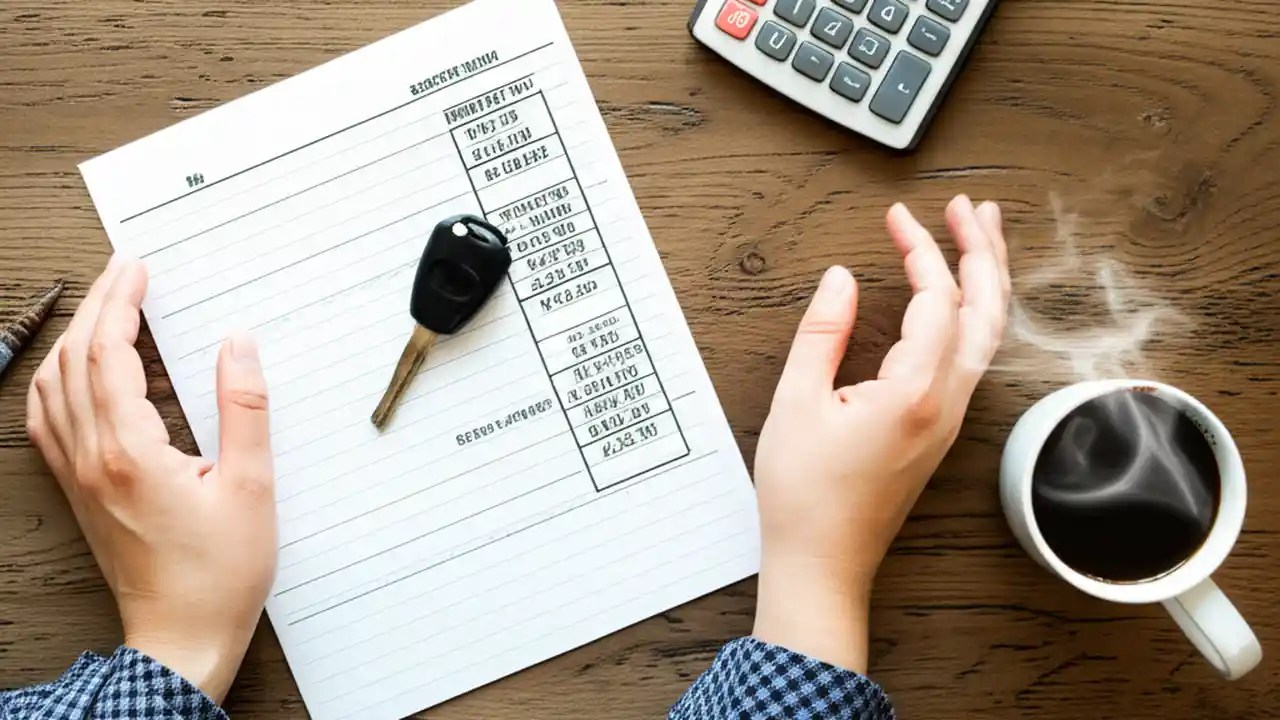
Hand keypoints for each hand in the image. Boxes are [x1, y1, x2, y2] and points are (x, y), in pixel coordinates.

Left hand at [25, 257, 276, 702]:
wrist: (182, 636)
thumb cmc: (220, 574)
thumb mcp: (252, 487)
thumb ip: (244, 410)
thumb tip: (238, 346)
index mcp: (131, 452)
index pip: (110, 355)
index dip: (122, 304)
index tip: (137, 270)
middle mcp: (92, 460)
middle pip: (74, 362)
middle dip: (96, 307)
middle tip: (123, 272)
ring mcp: (79, 477)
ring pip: (51, 389)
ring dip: (72, 340)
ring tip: (102, 309)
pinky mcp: (80, 493)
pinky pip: (47, 422)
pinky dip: (56, 382)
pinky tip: (74, 374)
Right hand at [751, 196, 1009, 672]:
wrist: (822, 562)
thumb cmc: (805, 496)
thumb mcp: (796, 403)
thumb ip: (822, 332)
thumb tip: (840, 279)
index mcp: (914, 393)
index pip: (938, 300)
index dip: (923, 251)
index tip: (899, 220)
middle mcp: (946, 404)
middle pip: (987, 312)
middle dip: (982, 252)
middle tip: (967, 208)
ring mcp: (949, 419)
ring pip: (989, 335)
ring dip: (987, 281)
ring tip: (978, 237)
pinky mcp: (939, 429)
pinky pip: (974, 358)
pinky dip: (976, 315)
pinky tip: (962, 300)